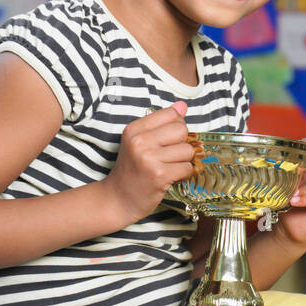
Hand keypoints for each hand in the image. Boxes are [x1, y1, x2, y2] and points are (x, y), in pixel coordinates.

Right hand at [105, 101, 195, 227]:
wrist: (118, 199)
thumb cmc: (132, 169)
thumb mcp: (140, 141)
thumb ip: (162, 122)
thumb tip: (183, 105)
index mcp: (134, 129)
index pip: (171, 114)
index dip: (175, 127)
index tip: (167, 141)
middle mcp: (140, 141)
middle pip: (182, 129)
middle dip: (181, 144)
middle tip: (168, 156)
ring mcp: (149, 158)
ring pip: (187, 150)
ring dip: (182, 162)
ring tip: (167, 168)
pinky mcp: (159, 176)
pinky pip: (187, 168)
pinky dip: (183, 174)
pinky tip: (170, 178)